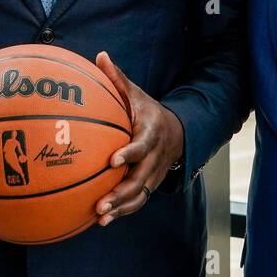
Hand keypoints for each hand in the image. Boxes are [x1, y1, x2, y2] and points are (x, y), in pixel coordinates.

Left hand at [92, 51, 184, 225]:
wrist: (177, 133)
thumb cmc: (148, 111)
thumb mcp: (137, 94)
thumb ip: (118, 79)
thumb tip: (99, 56)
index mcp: (151, 133)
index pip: (140, 146)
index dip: (128, 154)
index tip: (112, 160)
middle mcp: (154, 157)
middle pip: (139, 179)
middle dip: (120, 193)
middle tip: (100, 203)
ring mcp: (154, 174)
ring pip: (139, 195)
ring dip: (120, 208)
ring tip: (100, 217)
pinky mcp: (150, 185)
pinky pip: (137, 201)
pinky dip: (122, 211)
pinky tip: (102, 221)